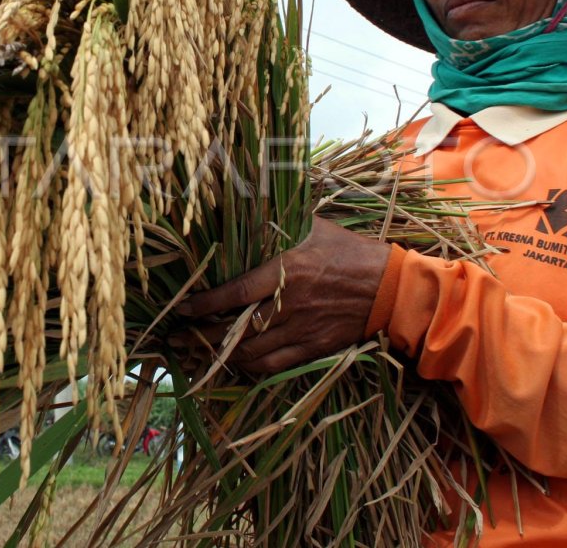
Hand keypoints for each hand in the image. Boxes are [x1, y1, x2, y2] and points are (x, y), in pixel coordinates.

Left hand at [174, 217, 391, 373]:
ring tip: (196, 351)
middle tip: (175, 337)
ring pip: (251, 352)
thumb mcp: (315, 227)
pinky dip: (249, 367)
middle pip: (236, 329)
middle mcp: (290, 305)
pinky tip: (233, 364)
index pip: (235, 293)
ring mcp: (301, 330)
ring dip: (220, 355)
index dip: (204, 303)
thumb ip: (282, 221)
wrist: (390, 289)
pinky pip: (273, 365)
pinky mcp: (313, 348)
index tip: (182, 308)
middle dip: (201, 336)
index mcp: (287, 272)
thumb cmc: (351, 252)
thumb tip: (250, 199)